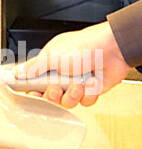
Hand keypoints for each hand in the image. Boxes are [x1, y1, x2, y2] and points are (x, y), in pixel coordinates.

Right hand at [9, 22, 129, 108]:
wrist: (115, 48)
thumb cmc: (87, 45)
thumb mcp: (53, 55)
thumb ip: (34, 67)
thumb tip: (18, 73)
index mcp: (52, 64)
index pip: (35, 83)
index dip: (33, 91)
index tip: (33, 93)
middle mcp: (64, 74)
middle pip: (49, 96)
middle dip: (52, 96)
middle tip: (57, 88)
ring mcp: (78, 82)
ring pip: (67, 102)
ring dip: (71, 95)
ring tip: (78, 85)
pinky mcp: (93, 90)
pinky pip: (84, 102)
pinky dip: (88, 95)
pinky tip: (91, 84)